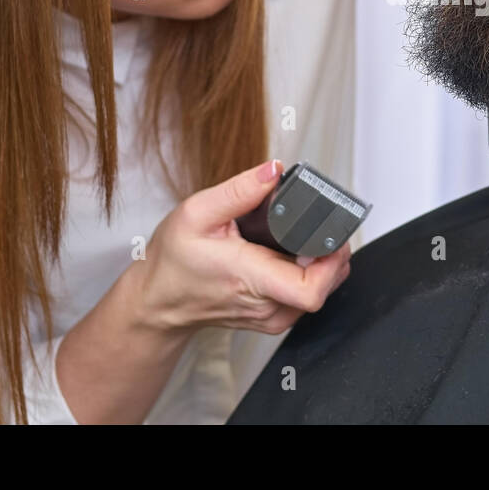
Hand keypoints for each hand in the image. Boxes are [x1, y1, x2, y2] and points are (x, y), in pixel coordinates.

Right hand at [127, 159, 352, 335]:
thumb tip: (274, 171)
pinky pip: (308, 297)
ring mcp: (272, 317)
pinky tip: (295, 255)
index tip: (329, 235)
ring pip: (322, 292)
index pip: (311, 290)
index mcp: (251, 279)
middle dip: (331, 252)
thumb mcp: (197, 213)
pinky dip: (311, 274)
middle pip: (325, 286)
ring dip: (323, 263)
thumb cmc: (173, 262)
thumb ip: (239, 190)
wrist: (157, 301)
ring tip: (306, 237)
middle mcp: (267, 306)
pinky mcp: (273, 319)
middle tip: (319, 225)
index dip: (331, 261)